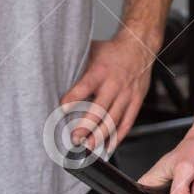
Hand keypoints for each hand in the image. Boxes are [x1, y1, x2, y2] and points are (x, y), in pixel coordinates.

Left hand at [61, 32, 154, 153]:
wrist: (140, 46)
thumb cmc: (112, 51)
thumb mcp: (92, 52)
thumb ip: (77, 67)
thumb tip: (54, 76)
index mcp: (101, 71)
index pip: (85, 86)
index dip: (73, 98)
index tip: (62, 110)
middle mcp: (115, 84)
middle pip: (100, 109)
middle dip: (87, 126)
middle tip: (75, 138)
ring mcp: (127, 94)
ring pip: (114, 119)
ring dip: (100, 135)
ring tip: (89, 147)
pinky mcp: (136, 101)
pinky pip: (127, 122)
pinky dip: (118, 136)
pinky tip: (108, 146)